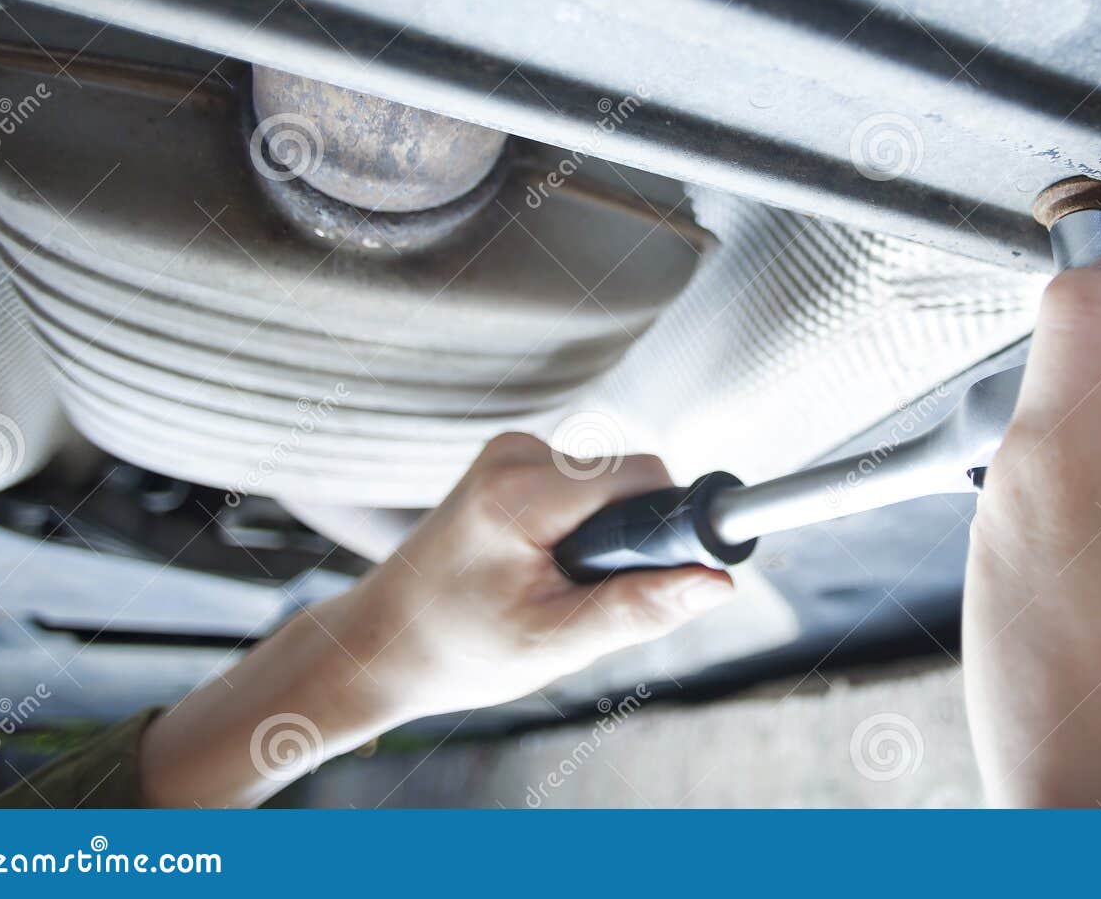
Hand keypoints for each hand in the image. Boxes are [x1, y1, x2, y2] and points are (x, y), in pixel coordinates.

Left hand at [346, 432, 735, 718]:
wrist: (382, 642)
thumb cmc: (459, 648)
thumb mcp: (555, 643)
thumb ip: (639, 609)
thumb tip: (718, 583)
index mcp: (519, 495)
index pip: (641, 476)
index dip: (667, 524)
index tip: (663, 575)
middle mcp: (511, 455)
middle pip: (627, 477)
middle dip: (628, 537)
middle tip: (583, 596)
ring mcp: (506, 452)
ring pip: (607, 481)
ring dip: (603, 533)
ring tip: (554, 585)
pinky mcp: (507, 459)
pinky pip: (582, 482)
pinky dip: (581, 524)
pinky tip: (542, 565)